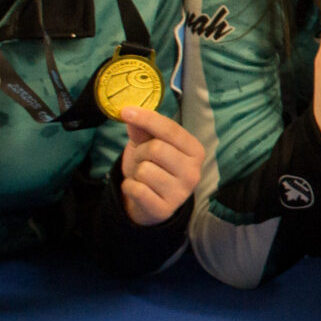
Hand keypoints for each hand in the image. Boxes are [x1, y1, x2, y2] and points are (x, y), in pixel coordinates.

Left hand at [116, 104, 204, 226]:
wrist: (149, 201)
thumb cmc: (153, 166)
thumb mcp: (148, 143)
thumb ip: (142, 129)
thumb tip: (130, 113)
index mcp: (195, 151)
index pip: (171, 129)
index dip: (147, 118)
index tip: (125, 111)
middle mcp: (193, 172)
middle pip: (155, 148)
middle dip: (140, 152)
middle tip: (142, 159)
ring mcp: (181, 193)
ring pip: (145, 170)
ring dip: (136, 172)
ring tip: (143, 176)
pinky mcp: (164, 209)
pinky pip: (136, 189)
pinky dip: (130, 187)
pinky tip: (139, 189)